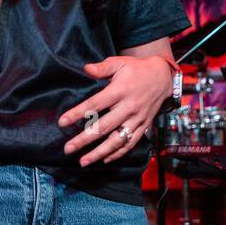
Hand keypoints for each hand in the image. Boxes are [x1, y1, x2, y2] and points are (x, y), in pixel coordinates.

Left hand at [57, 55, 175, 165]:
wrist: (163, 77)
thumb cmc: (136, 69)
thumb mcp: (120, 62)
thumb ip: (102, 67)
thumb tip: (86, 69)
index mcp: (120, 90)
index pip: (95, 104)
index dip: (78, 113)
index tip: (62, 122)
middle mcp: (129, 107)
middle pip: (104, 127)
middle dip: (84, 140)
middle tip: (68, 148)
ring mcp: (137, 119)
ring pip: (117, 140)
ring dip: (99, 153)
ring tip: (83, 162)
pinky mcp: (144, 127)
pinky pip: (130, 144)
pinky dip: (118, 154)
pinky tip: (103, 160)